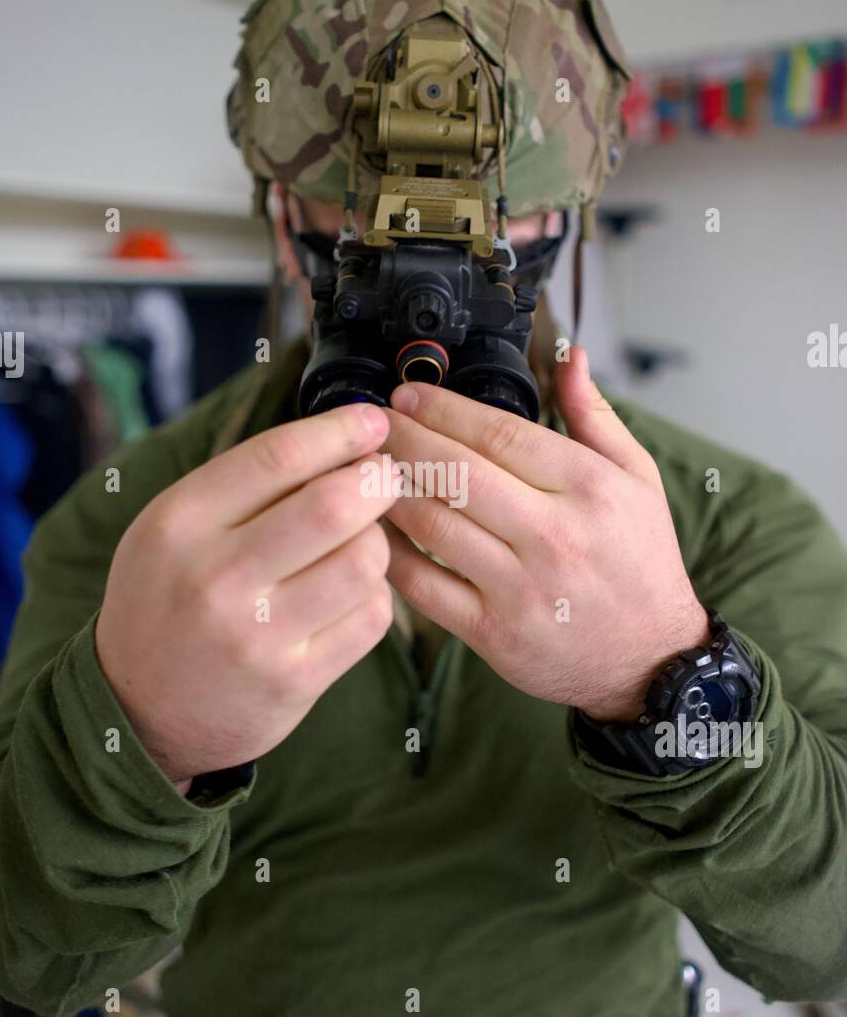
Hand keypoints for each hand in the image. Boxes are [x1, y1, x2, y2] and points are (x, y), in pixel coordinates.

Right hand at [97, 403, 397, 787]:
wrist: (138, 712)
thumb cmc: (166, 601)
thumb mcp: (172, 530)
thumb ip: (241, 486)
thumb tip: (340, 440)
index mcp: (180, 524)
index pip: (278, 457)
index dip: (340, 431)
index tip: (372, 422)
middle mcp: (216, 578)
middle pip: (333, 506)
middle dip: (376, 481)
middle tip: (383, 478)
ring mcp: (256, 636)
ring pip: (363, 561)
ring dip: (377, 542)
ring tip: (360, 541)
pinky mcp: (294, 681)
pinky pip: (371, 617)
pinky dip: (374, 595)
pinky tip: (350, 592)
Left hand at [382, 346, 707, 721]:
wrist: (651, 660)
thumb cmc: (640, 564)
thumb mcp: (638, 480)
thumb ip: (595, 415)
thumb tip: (568, 355)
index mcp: (588, 488)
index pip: (499, 433)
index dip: (442, 408)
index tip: (407, 394)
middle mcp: (553, 535)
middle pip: (457, 472)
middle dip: (404, 439)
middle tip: (372, 422)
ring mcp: (520, 587)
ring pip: (434, 525)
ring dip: (389, 490)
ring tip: (365, 468)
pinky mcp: (494, 633)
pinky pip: (425, 587)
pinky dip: (391, 555)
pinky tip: (373, 531)